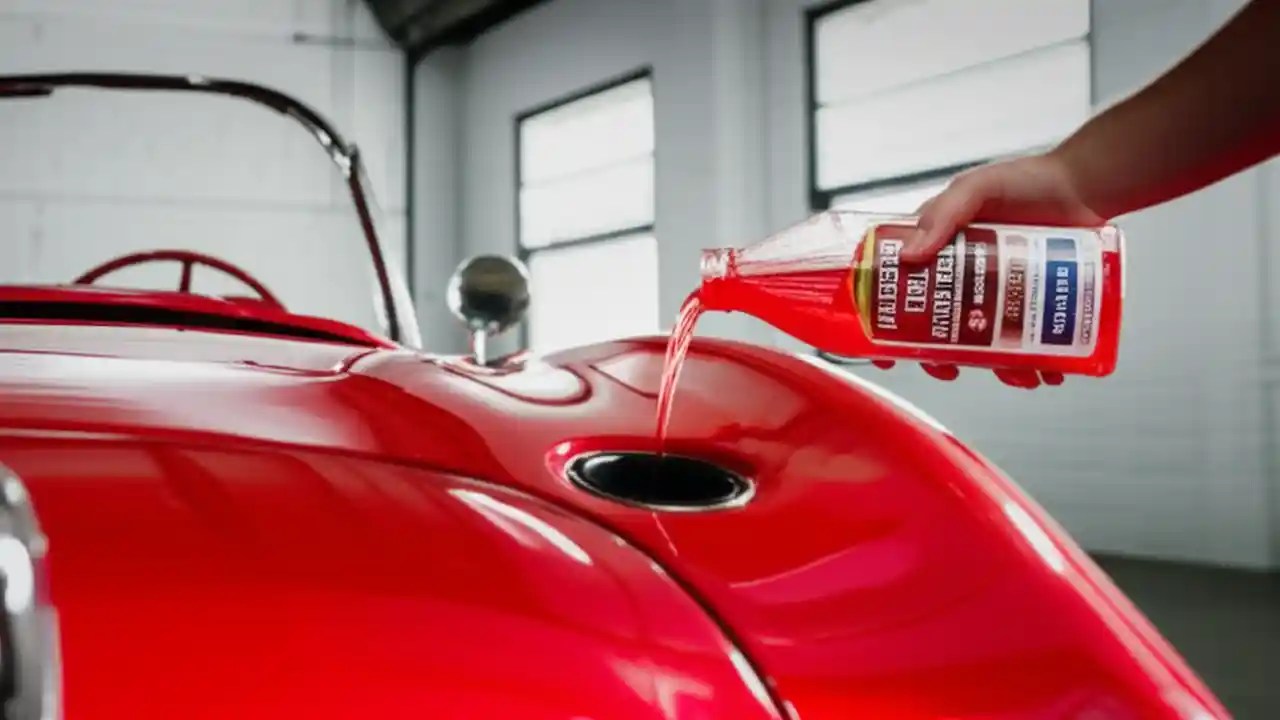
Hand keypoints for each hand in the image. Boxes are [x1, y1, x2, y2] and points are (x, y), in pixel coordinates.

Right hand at [882, 152, 1096, 388]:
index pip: (901, 289)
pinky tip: (1046, 371)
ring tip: (1016, 374)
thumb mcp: (977, 187)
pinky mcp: (1031, 302)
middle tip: (949, 370)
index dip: (887, 324)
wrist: (1086, 187)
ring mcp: (998, 293)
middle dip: (941, 358)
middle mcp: (963, 276)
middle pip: (939, 328)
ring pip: (985, 342)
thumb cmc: (1027, 180)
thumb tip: (910, 255)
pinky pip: (1026, 340)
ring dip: (995, 366)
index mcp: (938, 249)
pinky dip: (1034, 361)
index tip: (884, 353)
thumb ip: (943, 214)